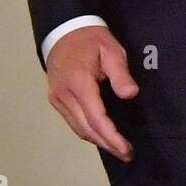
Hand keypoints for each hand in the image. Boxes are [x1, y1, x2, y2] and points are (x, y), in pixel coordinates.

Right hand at [46, 27, 137, 161]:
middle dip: (107, 144)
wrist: (64, 31)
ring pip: (77, 128)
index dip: (111, 136)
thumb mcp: (111, 50)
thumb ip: (120, 73)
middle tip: (127, 154)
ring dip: (97, 141)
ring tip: (117, 149)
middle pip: (86, 128)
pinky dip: (88, 131)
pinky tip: (101, 135)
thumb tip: (130, 94)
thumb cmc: (91, 40)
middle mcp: (63, 95)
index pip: (95, 117)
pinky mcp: (55, 100)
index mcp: (78, 83)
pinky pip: (73, 121)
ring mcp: (56, 99)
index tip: (126, 149)